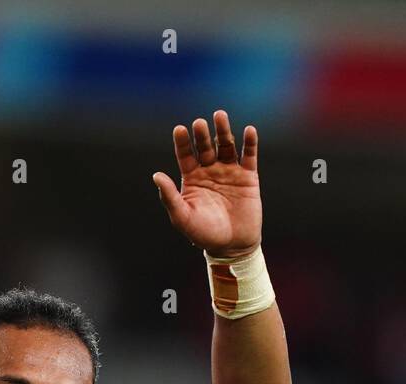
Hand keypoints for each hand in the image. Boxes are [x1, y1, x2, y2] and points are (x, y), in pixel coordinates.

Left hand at [152, 111, 261, 257]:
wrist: (232, 246)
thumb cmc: (204, 234)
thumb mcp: (182, 217)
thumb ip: (169, 197)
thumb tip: (156, 176)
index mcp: (192, 178)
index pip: (185, 155)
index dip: (183, 142)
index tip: (179, 129)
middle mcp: (210, 171)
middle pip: (205, 147)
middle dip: (202, 135)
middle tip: (199, 123)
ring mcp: (229, 171)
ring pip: (226, 146)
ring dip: (223, 131)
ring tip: (220, 116)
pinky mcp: (248, 176)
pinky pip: (249, 156)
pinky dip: (250, 143)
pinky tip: (249, 131)